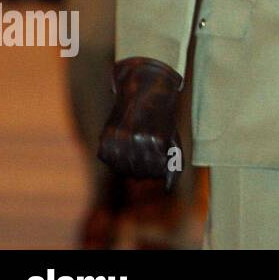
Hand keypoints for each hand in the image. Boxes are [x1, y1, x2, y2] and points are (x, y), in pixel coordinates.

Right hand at [97, 57, 183, 190]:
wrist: (143, 90)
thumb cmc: (162, 116)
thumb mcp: (173, 137)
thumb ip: (174, 163)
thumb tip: (167, 189)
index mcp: (157, 142)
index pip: (157, 172)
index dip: (160, 168)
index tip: (160, 156)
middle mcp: (137, 142)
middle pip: (140, 174)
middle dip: (146, 168)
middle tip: (148, 152)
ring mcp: (119, 140)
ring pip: (122, 170)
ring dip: (129, 164)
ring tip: (136, 148)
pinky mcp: (104, 138)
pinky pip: (107, 160)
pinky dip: (113, 156)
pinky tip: (122, 144)